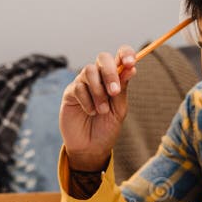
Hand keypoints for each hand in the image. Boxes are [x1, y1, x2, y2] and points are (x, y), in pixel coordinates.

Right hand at [59, 46, 136, 170]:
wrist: (91, 147)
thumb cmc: (107, 128)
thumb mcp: (119, 110)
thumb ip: (122, 90)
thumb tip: (131, 68)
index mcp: (115, 78)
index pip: (120, 56)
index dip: (126, 54)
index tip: (131, 63)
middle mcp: (99, 77)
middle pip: (103, 58)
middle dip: (110, 73)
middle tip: (114, 92)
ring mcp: (83, 83)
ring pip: (89, 71)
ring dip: (98, 92)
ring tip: (102, 111)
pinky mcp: (70, 92)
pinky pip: (78, 87)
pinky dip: (87, 101)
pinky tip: (90, 112)